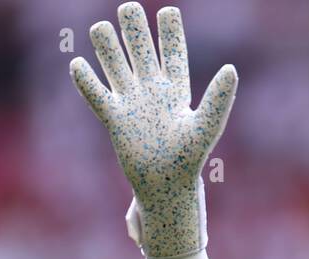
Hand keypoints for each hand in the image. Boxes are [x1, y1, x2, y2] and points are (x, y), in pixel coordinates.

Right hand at [69, 3, 236, 258]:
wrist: (166, 191)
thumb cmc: (190, 164)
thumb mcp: (206, 127)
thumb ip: (219, 99)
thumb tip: (231, 69)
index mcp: (176, 91)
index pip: (173, 53)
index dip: (170, 31)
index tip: (169, 11)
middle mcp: (153, 93)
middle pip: (141, 51)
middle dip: (134, 29)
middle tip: (129, 7)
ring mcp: (132, 105)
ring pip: (116, 66)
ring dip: (107, 48)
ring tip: (101, 28)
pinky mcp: (114, 120)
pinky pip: (96, 95)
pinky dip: (86, 81)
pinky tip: (77, 64)